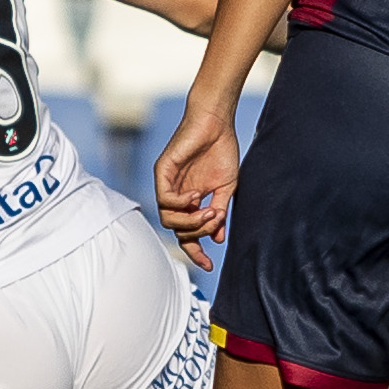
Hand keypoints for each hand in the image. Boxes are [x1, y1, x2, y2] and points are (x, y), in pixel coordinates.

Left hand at [153, 99, 243, 265]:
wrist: (217, 124)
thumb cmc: (221, 152)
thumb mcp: (226, 189)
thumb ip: (220, 213)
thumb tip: (217, 238)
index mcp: (190, 202)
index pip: (187, 234)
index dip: (196, 251)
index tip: (209, 264)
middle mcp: (176, 196)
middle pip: (176, 230)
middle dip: (197, 234)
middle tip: (216, 221)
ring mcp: (167, 185)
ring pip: (167, 218)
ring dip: (190, 220)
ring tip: (210, 210)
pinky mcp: (162, 172)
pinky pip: (164, 198)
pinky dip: (180, 203)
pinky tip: (196, 196)